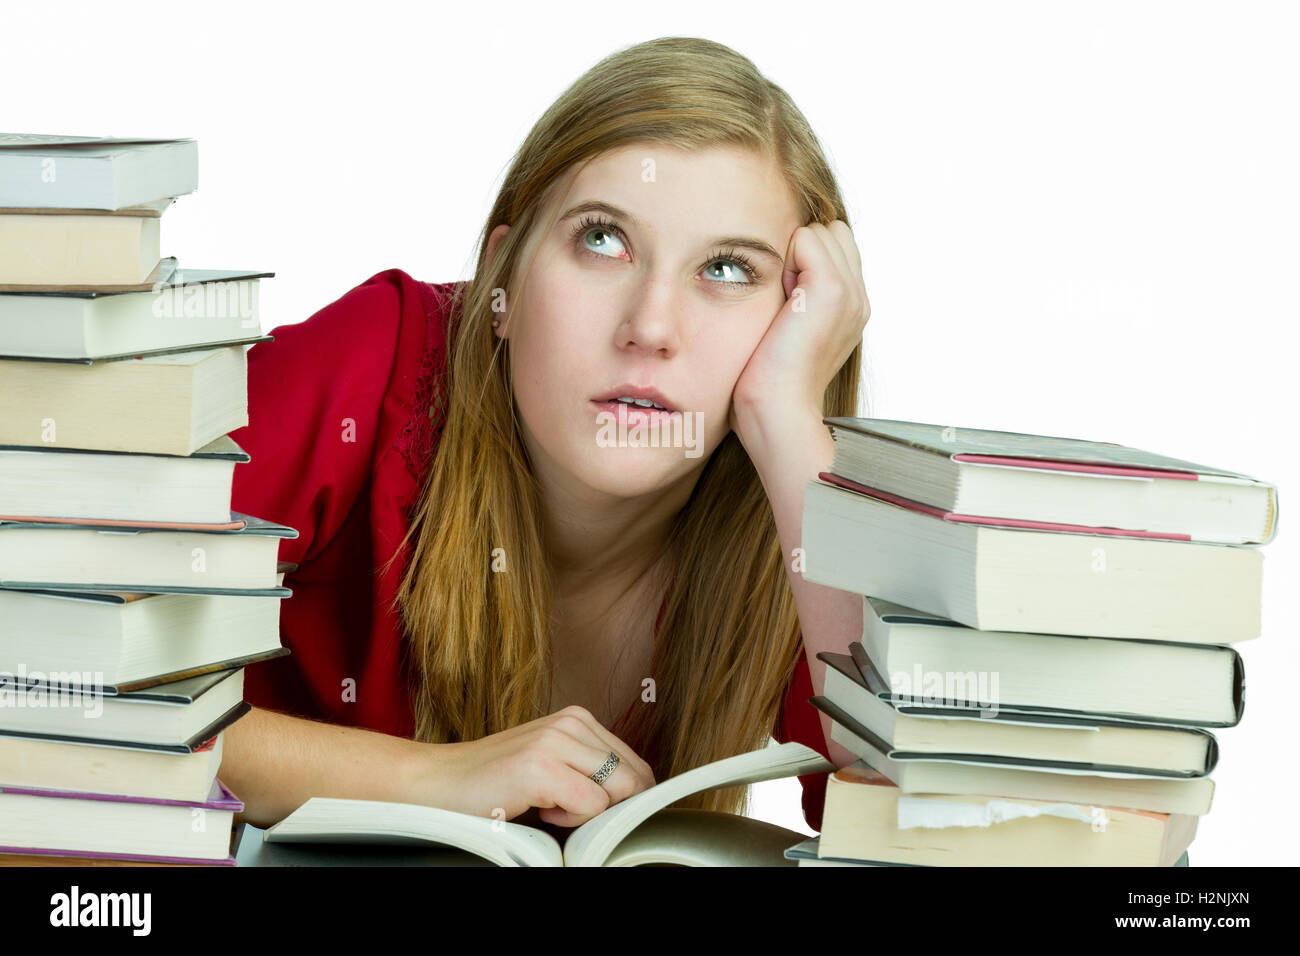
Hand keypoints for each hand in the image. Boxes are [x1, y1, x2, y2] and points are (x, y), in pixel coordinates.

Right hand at [408, 704, 656, 826]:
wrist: (435, 784)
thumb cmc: (493, 784)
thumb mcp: (553, 767)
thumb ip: (592, 773)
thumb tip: (641, 798)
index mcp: (579, 718)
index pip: (637, 765)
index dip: (626, 799)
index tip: (594, 813)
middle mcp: (573, 721)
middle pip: (634, 779)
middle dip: (611, 809)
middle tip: (566, 813)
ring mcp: (556, 740)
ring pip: (617, 792)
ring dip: (586, 814)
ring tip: (547, 807)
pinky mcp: (540, 765)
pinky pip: (590, 806)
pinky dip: (569, 822)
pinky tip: (537, 810)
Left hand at [728, 220, 869, 436]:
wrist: (777, 410)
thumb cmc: (768, 382)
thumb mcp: (787, 333)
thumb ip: (797, 299)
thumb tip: (783, 272)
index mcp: (851, 309)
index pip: (834, 245)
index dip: (803, 262)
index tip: (787, 306)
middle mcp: (859, 299)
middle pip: (830, 232)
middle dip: (801, 253)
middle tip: (784, 303)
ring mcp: (850, 293)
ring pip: (818, 231)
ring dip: (791, 256)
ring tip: (783, 304)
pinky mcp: (832, 289)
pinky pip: (805, 237)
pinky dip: (785, 258)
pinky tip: (782, 299)